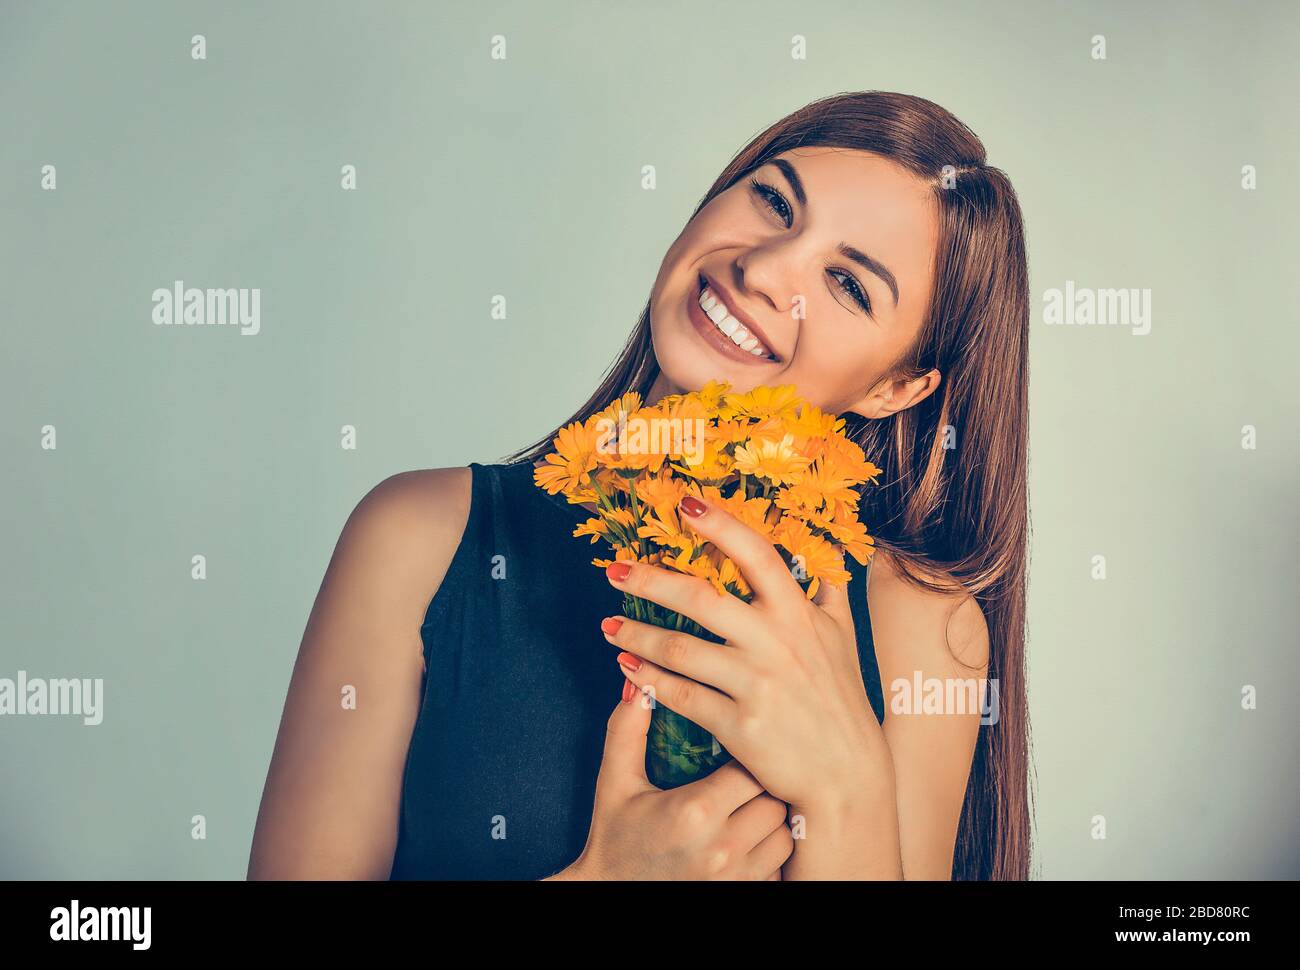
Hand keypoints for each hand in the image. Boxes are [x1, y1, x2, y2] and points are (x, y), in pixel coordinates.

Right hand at [553, 684, 792, 880]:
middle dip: (765, 784)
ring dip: (773, 819)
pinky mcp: (743, 897)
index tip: (737, 752)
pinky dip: (770, 852)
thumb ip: (626, 730)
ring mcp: (736, 878)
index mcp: (694, 811)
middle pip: (775, 798)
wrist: (608, 897)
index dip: (748, 755)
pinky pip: (780, 868)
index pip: (751, 765)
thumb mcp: (615, 782)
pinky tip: (748, 840)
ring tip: (749, 808)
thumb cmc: (614, 838)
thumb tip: (639, 681)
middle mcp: (722, 847)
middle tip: (747, 777)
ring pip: (785, 835)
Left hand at [599, 494, 899, 875]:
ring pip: (681, 650)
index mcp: (799, 615)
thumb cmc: (841, 703)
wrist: (847, 776)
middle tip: (614, 570)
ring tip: (610, 625)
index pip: (758, 557)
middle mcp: (777, 643)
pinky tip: (627, 670)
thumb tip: (826, 552)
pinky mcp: (739, 725)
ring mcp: (757, 685)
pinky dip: (649, 681)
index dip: (722, 526)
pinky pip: (682, 696)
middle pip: (702, 599)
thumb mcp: (843, 641)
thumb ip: (828, 594)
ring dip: (637, 634)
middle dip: (650, 580)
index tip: (685, 504)